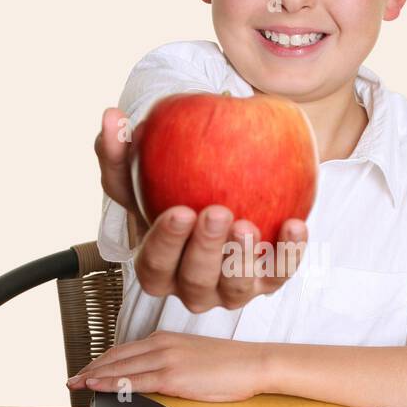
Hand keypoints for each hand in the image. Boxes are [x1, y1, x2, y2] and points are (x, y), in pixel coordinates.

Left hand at [67, 330, 268, 402]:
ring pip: (119, 367)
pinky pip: (133, 380)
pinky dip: (110, 383)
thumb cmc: (231, 364)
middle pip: (115, 356)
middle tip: (72, 381)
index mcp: (166, 339)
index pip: (124, 350)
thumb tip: (153, 378)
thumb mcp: (194, 358)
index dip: (101, 361)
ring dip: (94, 377)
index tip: (86, 371)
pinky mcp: (172, 375)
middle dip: (90, 369)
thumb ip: (170, 364)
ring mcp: (166, 359)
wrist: (254, 363)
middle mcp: (162, 344)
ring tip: (77, 386)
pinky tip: (97, 388)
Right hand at [94, 107, 308, 311]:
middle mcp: (193, 286)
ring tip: (248, 226)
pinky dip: (290, 252)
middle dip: (206, 251)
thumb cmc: (172, 186)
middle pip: (195, 281)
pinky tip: (295, 223)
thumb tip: (111, 117)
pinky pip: (281, 273)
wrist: (224, 187)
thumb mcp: (141, 170)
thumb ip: (120, 150)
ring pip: (236, 289)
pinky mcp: (269, 281)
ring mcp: (232, 289)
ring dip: (243, 260)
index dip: (166, 243)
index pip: (154, 265)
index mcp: (158, 267)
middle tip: (218, 213)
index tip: (180, 210)